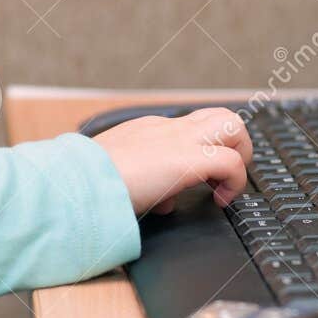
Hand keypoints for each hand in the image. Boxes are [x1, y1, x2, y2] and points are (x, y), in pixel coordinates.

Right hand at [93, 107, 252, 214]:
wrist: (77, 182)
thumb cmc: (88, 183)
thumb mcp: (120, 177)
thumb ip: (144, 184)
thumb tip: (164, 202)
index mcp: (150, 130)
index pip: (190, 127)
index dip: (202, 151)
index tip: (196, 181)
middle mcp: (168, 129)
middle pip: (220, 115)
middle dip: (233, 145)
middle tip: (223, 176)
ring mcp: (179, 140)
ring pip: (233, 124)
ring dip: (240, 154)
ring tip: (228, 183)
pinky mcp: (187, 160)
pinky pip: (231, 162)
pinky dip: (235, 182)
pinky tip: (221, 201)